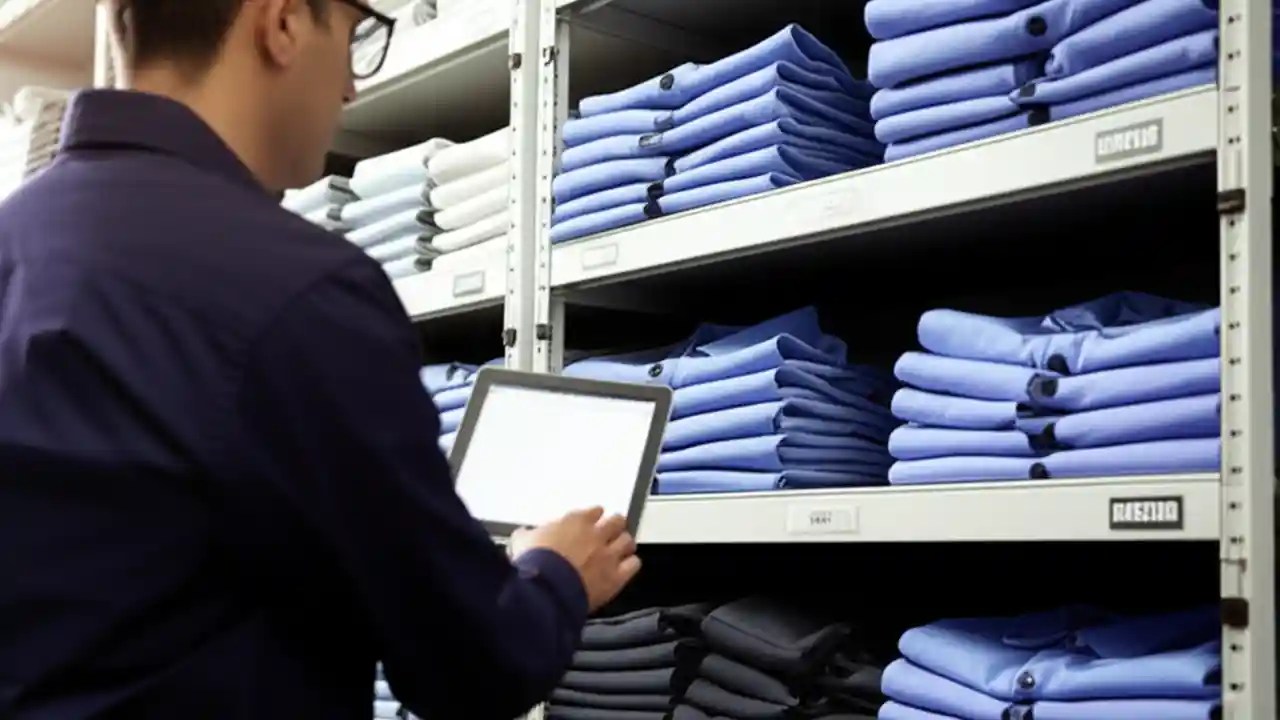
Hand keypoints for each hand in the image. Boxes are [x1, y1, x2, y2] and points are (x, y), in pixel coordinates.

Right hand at [511, 507, 640, 611]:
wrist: (545, 588)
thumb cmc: (533, 564)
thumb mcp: (522, 542)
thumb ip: (528, 535)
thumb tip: (524, 535)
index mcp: (575, 521)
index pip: (594, 511)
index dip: (595, 516)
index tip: (593, 520)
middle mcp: (596, 534)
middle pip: (617, 521)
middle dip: (615, 526)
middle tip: (612, 531)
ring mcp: (609, 555)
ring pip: (627, 541)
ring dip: (624, 544)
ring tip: (620, 549)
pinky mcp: (616, 577)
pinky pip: (633, 564)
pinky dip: (630, 564)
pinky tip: (626, 567)